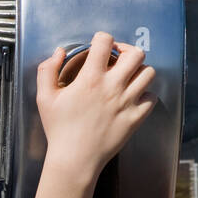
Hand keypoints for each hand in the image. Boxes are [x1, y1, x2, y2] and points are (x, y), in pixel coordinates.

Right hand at [34, 31, 157, 179]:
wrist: (75, 159)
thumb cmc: (59, 129)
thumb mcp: (44, 97)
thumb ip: (48, 69)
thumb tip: (59, 51)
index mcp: (90, 78)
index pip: (105, 42)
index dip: (102, 38)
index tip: (100, 46)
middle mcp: (113, 87)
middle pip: (136, 54)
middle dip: (127, 51)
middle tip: (119, 58)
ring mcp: (127, 102)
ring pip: (148, 73)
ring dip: (139, 71)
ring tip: (128, 76)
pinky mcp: (136, 118)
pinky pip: (152, 97)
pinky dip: (146, 94)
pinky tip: (134, 97)